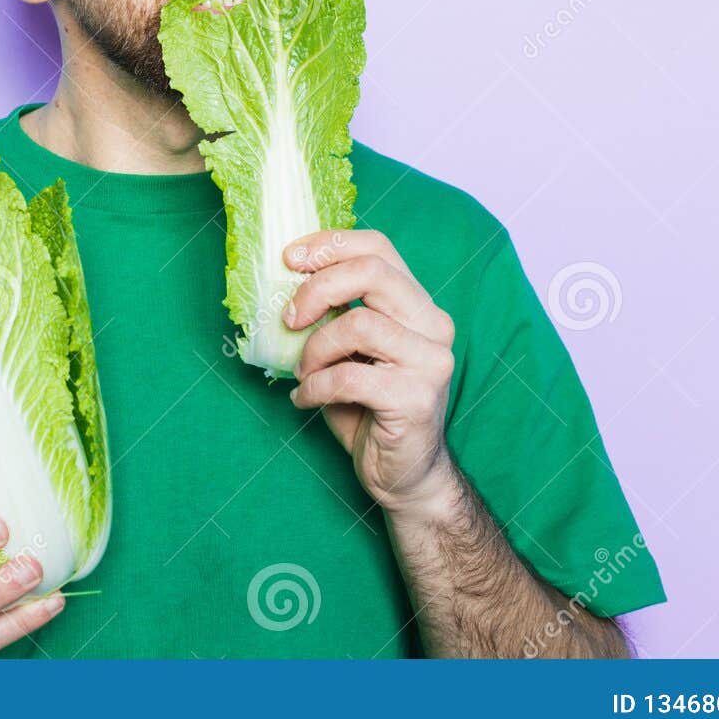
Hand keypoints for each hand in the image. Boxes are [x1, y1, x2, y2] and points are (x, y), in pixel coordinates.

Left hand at [281, 229, 457, 512]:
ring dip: (315, 348)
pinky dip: (316, 387)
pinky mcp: (417, 398)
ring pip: (359, 324)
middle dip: (317, 288)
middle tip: (289, 317)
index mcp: (417, 305)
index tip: (290, 258)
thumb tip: (285, 279)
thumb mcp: (349, 351)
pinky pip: (350, 377)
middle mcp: (433, 326)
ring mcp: (431, 361)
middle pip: (372, 273)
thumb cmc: (370, 409)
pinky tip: (306, 400)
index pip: (378, 248)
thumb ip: (333, 314)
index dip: (330, 244)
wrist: (405, 474)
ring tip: (304, 372)